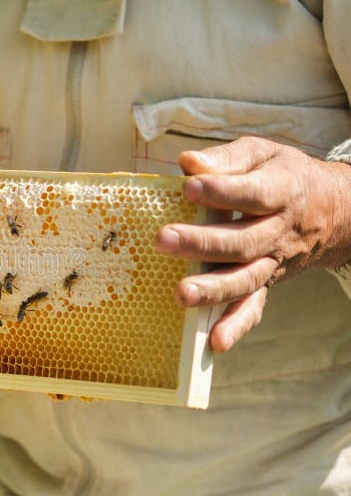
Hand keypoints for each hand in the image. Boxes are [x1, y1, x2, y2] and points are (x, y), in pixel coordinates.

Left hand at [155, 137, 350, 351]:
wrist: (332, 210)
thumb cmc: (282, 175)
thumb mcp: (262, 155)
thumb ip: (227, 159)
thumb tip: (188, 162)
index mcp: (280, 191)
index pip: (251, 193)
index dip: (221, 190)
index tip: (188, 186)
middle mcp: (279, 230)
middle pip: (242, 240)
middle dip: (202, 242)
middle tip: (163, 240)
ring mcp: (273, 261)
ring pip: (246, 278)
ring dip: (214, 289)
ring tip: (181, 294)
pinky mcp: (267, 283)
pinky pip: (254, 306)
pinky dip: (237, 325)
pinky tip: (216, 341)